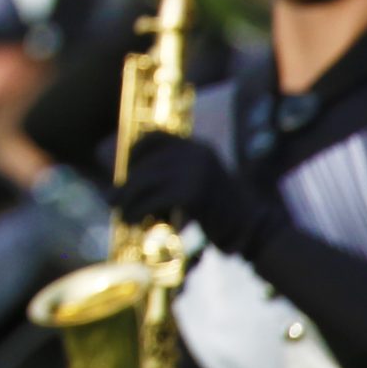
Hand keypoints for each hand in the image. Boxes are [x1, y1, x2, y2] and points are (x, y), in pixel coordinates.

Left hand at [115, 133, 274, 254]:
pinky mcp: (191, 193)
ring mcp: (194, 172)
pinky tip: (133, 221)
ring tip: (122, 214)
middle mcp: (195, 154)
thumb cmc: (221, 212)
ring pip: (145, 182)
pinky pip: (153, 200)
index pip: (155, 137)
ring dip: (128, 200)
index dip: (135, 151)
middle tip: (112, 199)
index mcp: (197, 147)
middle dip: (126, 183)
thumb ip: (171, 175)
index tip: (125, 168)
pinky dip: (138, 211)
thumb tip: (126, 177)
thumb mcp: (198, 182)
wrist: (254, 230)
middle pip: (145, 165)